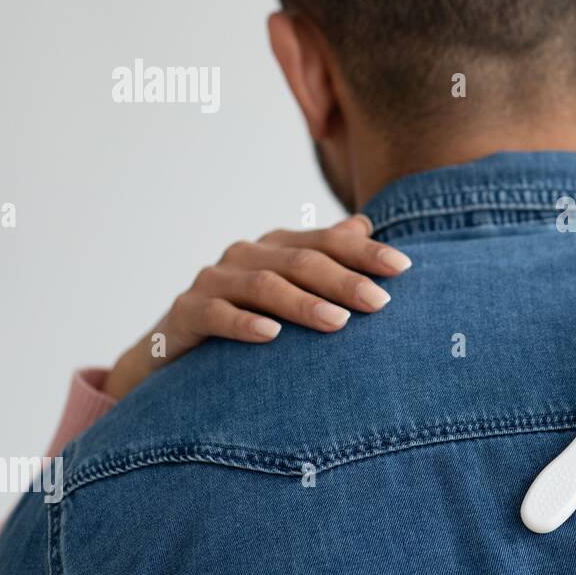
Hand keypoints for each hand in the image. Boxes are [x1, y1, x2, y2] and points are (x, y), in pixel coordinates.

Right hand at [102, 215, 410, 400]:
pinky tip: (271, 336)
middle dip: (344, 281)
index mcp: (277, 246)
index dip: (365, 252)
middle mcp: (246, 255)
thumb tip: (364, 224)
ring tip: (338, 322)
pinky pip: (216, 314)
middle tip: (380, 303)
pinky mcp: (186, 311)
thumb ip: (323, 258)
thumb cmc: (246, 317)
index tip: (404, 268)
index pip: (328, 242)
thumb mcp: (288, 288)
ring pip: (264, 286)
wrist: (172, 351)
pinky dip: (244, 323)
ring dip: (303, 303)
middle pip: (301, 262)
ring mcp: (213, 280)